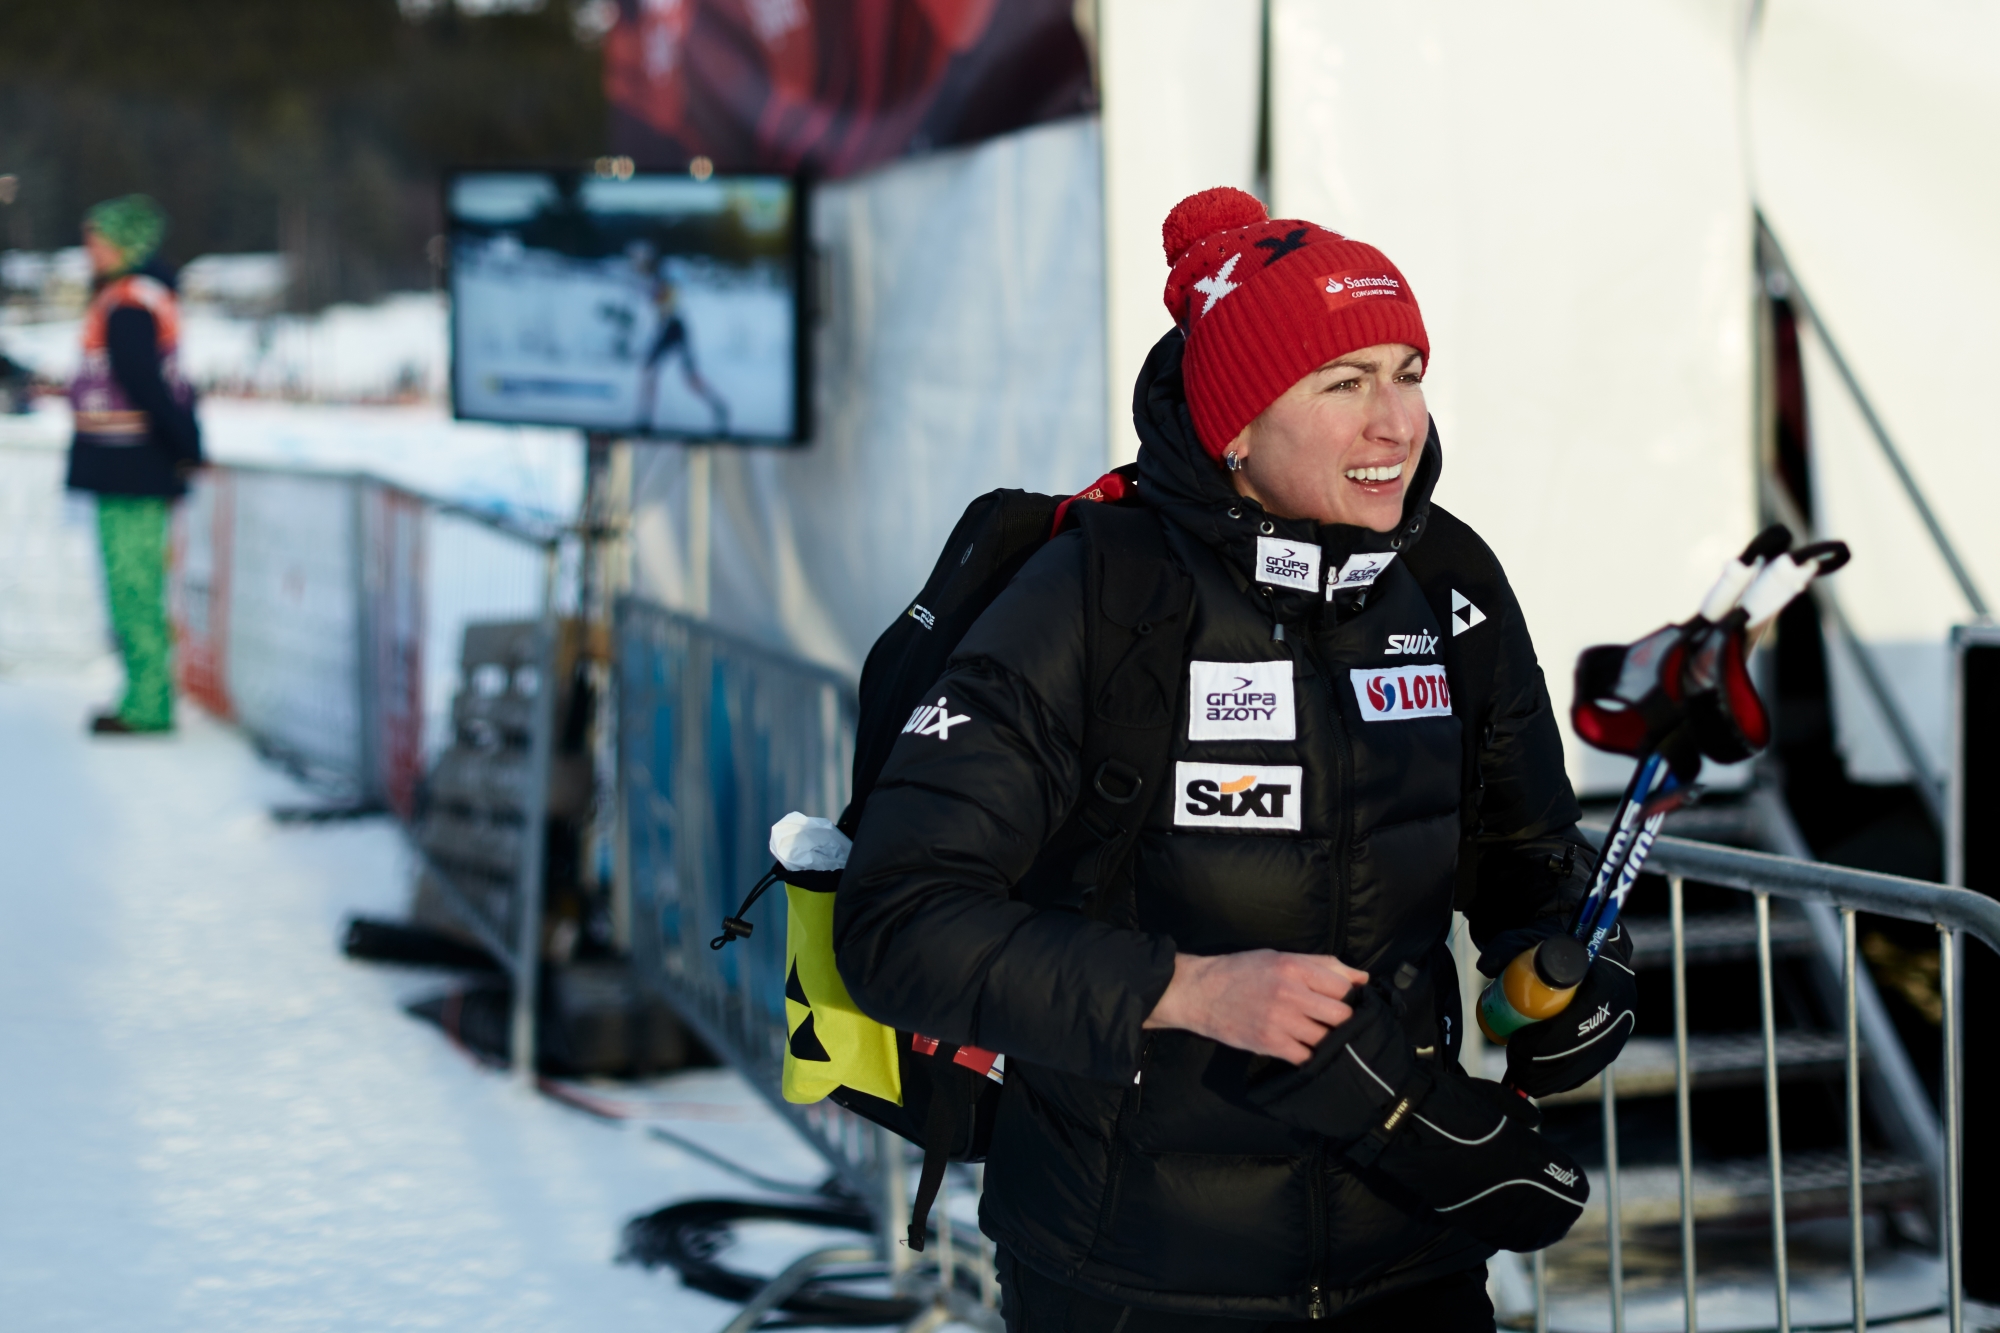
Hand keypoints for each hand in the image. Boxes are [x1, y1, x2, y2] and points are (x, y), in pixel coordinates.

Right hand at [1144, 949, 1368, 1061]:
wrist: (1199, 992)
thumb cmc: (1242, 971)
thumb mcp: (1280, 957)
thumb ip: (1322, 965)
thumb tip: (1363, 979)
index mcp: (1294, 967)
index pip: (1344, 987)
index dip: (1350, 996)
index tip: (1345, 1002)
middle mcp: (1290, 993)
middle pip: (1341, 1015)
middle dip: (1342, 1020)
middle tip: (1334, 1021)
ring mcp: (1280, 1021)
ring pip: (1325, 1038)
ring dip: (1326, 1039)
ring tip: (1319, 1034)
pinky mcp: (1269, 1043)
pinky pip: (1305, 1057)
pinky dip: (1308, 1055)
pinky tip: (1302, 1046)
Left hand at [1503, 923, 1636, 1096]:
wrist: (1584, 953)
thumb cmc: (1555, 945)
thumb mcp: (1531, 938)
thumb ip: (1507, 946)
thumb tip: (1486, 968)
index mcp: (1608, 982)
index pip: (1578, 1023)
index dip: (1546, 1040)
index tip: (1516, 1041)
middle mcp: (1621, 1012)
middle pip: (1579, 1053)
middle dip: (1542, 1064)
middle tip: (1512, 1061)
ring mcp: (1617, 1034)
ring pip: (1581, 1068)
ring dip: (1548, 1077)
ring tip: (1518, 1073)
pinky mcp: (1609, 1048)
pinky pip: (1584, 1073)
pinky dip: (1558, 1080)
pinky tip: (1535, 1081)